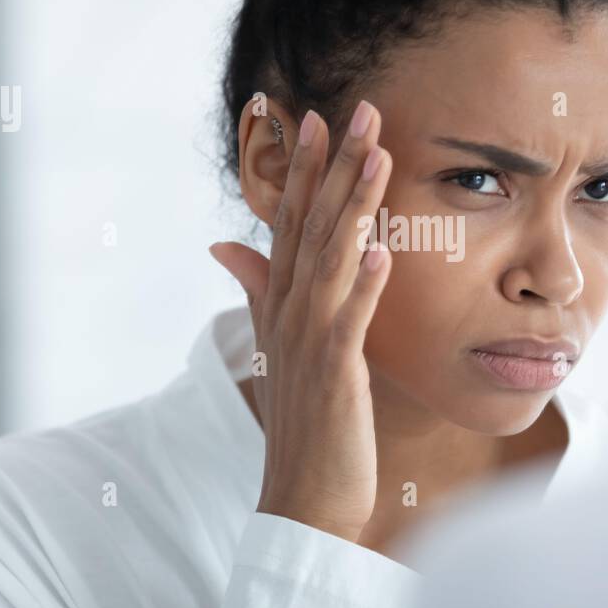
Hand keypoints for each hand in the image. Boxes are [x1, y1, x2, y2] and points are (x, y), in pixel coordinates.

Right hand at [209, 101, 391, 542]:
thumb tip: (226, 242)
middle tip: (355, 109)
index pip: (289, 222)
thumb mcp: (277, 345)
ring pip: (331, 259)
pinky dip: (363, 286)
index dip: (301, 169)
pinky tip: (381, 251)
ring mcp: (308, 342)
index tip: (314, 117)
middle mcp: (288, 313)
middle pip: (311, 226)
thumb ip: (257, 289)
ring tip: (374, 155)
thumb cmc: (303, 421)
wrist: (303, 498)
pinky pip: (349, 322)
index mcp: (280, 304)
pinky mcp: (333, 375)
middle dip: (332, 166)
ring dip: (352, 206)